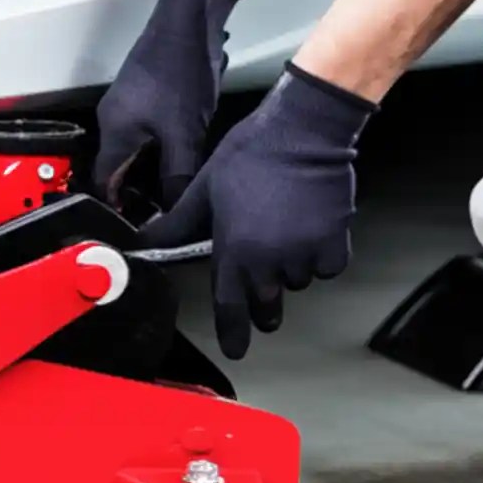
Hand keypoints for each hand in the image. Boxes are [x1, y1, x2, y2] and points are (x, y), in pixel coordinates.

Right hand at [93, 0, 241, 206]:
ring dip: (145, 173)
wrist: (188, 21)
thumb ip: (178, 176)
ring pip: (129, 152)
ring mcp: (125, 106)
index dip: (114, 209)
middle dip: (132, 194)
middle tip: (155, 215)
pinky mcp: (140, 96)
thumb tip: (177, 212)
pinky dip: (154, 152)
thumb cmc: (180, 72)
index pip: (101, 184)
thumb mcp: (184, 133)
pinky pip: (140, 135)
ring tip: (169, 191)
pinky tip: (178, 157)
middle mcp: (111, 121)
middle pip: (114, 169)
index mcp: (114, 133)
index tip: (132, 227)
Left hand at [136, 62, 376, 358]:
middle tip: (259, 294)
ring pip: (296, 282)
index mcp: (235, 251)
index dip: (233, 333)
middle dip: (262, 306)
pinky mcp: (335, 243)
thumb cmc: (249, 157)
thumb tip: (147, 241)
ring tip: (281, 233)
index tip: (235, 350)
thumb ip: (176, 224)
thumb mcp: (203, 190)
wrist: (302, 133)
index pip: (230, 306)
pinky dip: (319, 256)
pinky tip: (308, 229)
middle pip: (267, 304)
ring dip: (289, 270)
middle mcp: (270, 261)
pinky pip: (326, 267)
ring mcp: (304, 254)